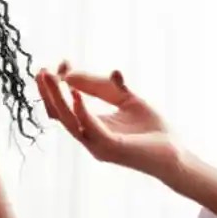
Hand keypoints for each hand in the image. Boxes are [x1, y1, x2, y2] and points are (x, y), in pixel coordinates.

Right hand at [36, 62, 179, 178]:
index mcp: (92, 127)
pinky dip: (82, 111)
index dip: (60, 87)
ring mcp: (99, 144)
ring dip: (58, 99)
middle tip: (40, 71)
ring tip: (50, 77)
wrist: (176, 155)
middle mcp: (91, 137)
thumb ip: (110, 87)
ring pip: (70, 121)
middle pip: (60, 115)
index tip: (60, 63)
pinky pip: (91, 128)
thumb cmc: (154, 131)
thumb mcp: (129, 100)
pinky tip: (76, 94)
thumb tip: (86, 71)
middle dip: (49, 92)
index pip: (67, 106)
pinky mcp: (112, 148)